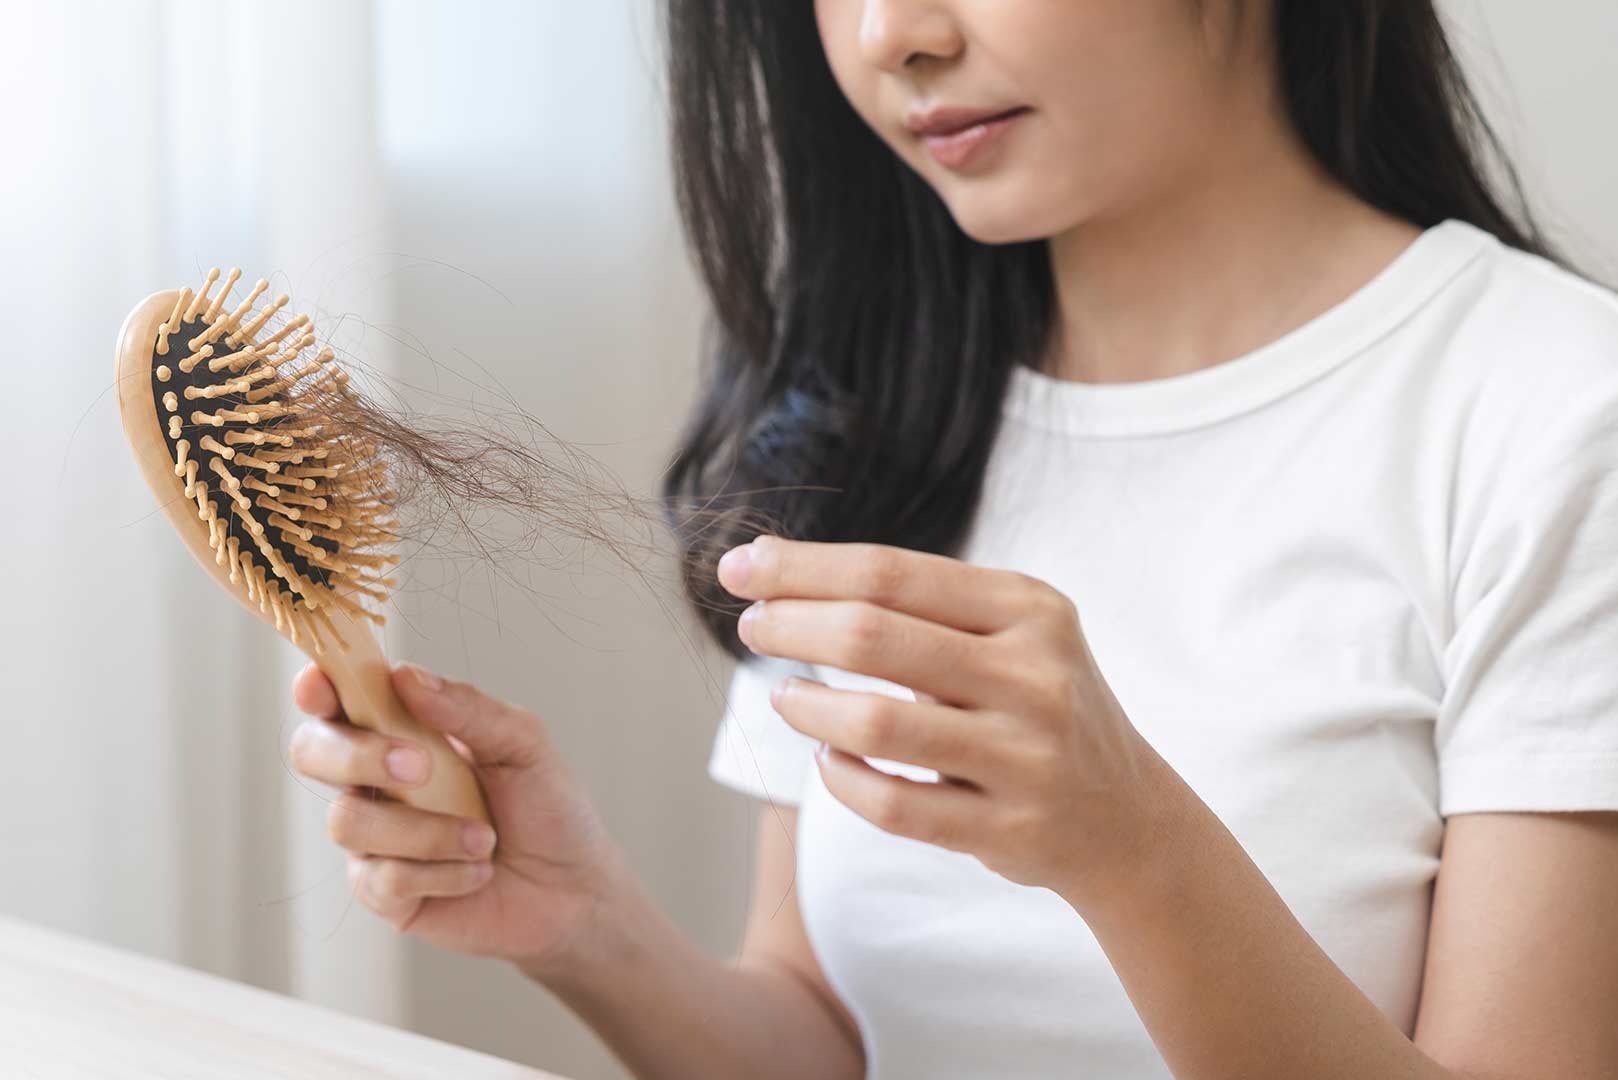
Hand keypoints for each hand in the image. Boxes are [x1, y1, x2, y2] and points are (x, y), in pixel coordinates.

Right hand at [288, 661, 625, 976]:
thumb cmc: (549, 807)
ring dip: (426, 830)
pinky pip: (384, 879)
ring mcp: (376, 838)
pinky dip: (443, 873)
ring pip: (349, 821)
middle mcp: (377, 780)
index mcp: (405, 730)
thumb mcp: (523, 745)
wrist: (576, 889)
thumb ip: (466, 709)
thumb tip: (406, 676)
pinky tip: (478, 873)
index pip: (339, 697)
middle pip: (312, 751)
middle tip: (420, 767)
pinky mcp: (385, 894)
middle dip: (357, 756)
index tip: (323, 685)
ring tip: (485, 839)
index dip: (317, 686)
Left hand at [718, 535, 1177, 912]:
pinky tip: (828, 757)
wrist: (1125, 816)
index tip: (741, 566)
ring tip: (784, 695)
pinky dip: (842, 779)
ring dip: (808, 706)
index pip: (890, 571)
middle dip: (790, 624)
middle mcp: (1033, 675)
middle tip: (751, 626)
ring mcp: (1024, 756)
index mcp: (1030, 609)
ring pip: (876, 724)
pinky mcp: (1008, 828)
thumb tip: (777, 573)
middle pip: (872, 635)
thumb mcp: (1011, 633)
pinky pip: (893, 806)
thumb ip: (918, 604)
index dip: (802, 568)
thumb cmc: (1036, 704)